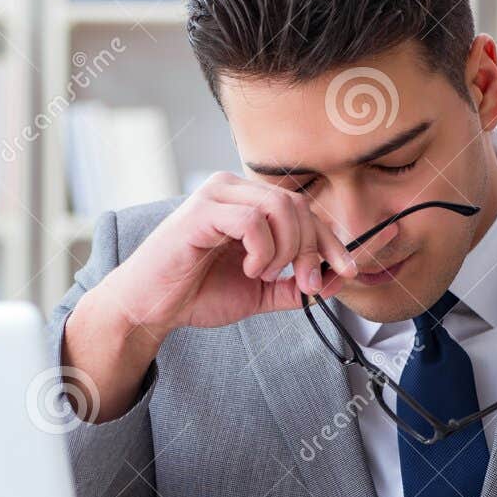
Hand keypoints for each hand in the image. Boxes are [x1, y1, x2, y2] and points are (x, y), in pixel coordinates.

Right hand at [96, 171, 357, 334]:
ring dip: (286, 250)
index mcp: (247, 201)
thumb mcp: (259, 292)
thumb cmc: (195, 292)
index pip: (305, 208)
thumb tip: (335, 278)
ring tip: (264, 275)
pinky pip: (253, 220)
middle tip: (303, 284)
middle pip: (298, 206)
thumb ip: (295, 285)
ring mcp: (215, 195)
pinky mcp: (201, 211)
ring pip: (280, 207)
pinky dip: (262, 251)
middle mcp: (232, 188)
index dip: (332, 240)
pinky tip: (248, 269)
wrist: (150, 307)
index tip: (347, 271)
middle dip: (312, 250)